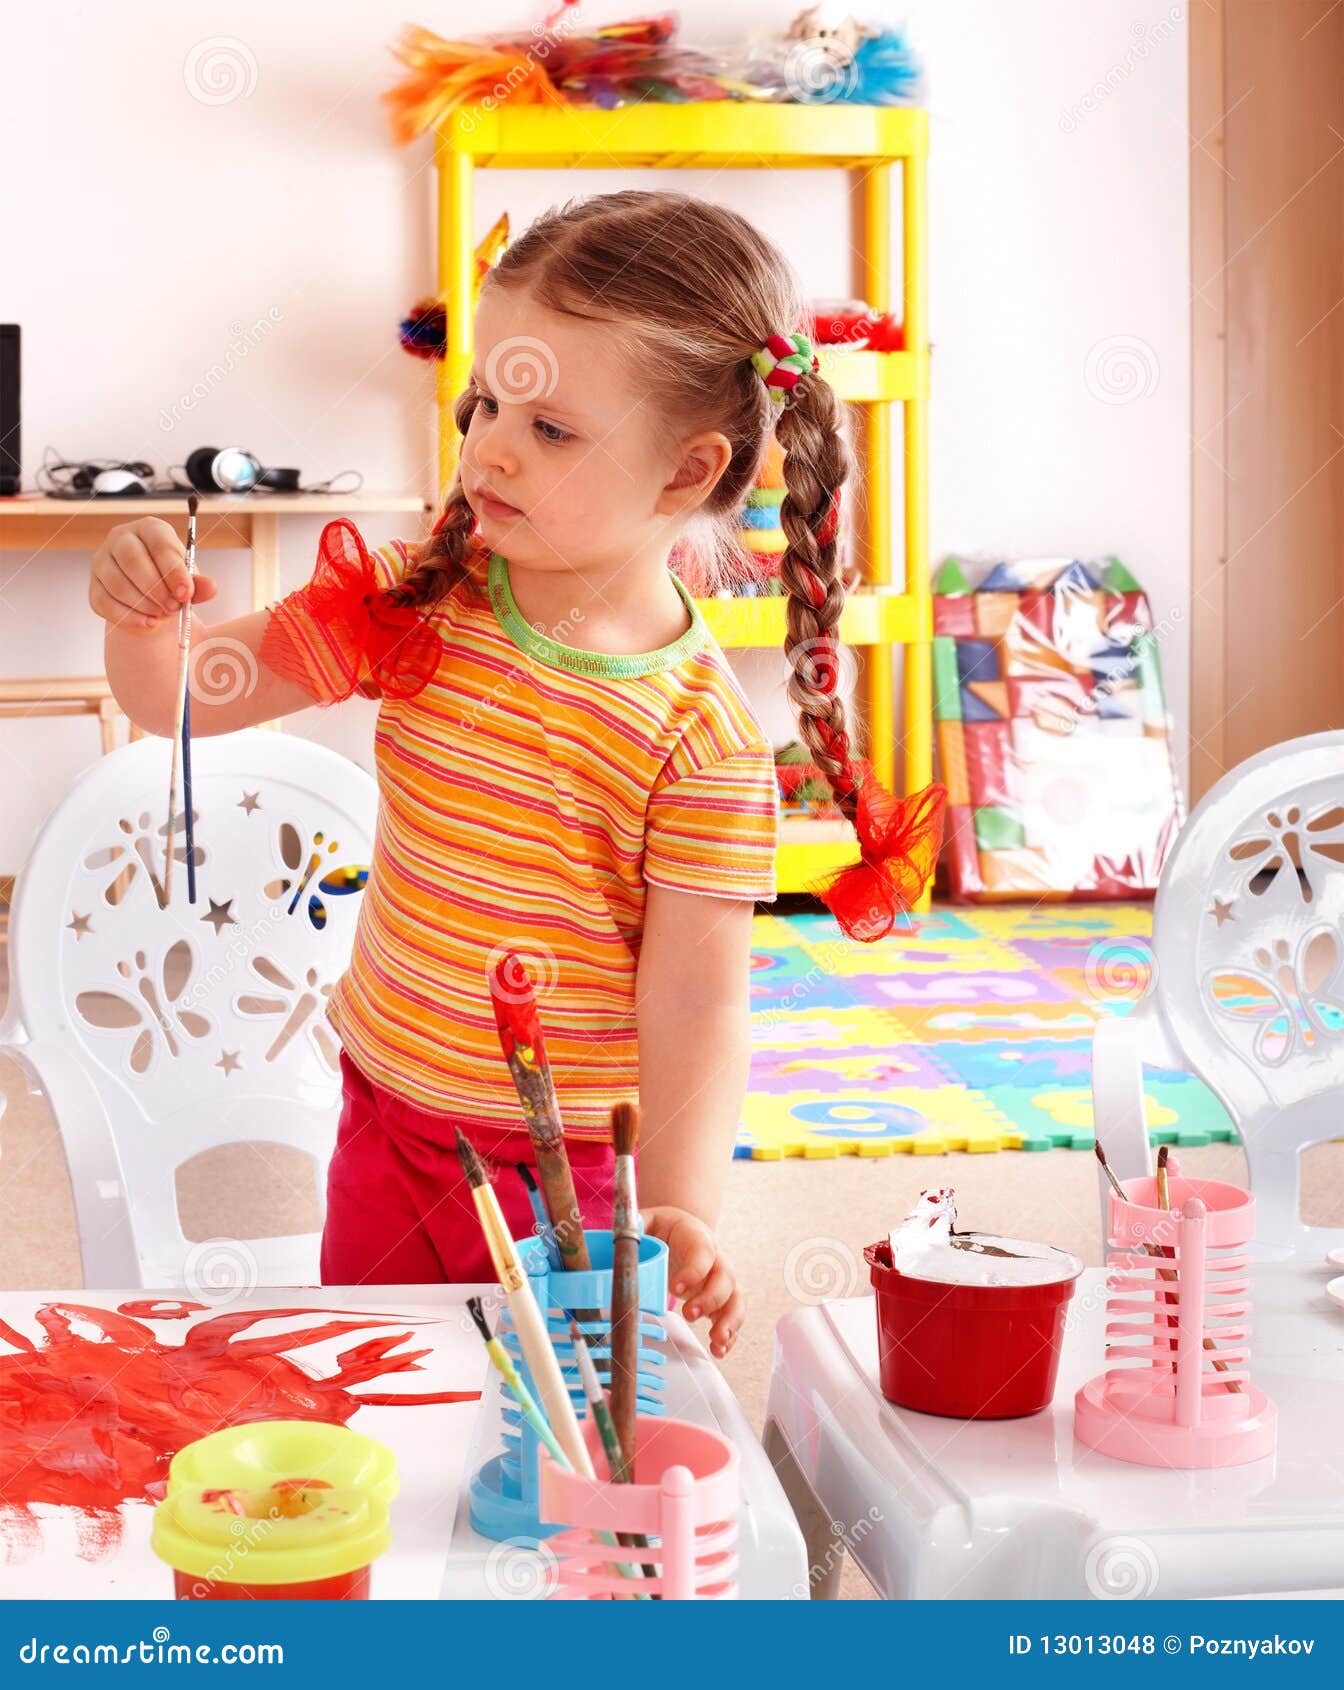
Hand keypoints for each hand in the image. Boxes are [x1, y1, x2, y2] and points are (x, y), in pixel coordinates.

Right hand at [89, 517, 218, 629]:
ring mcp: (102, 561)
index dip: (173, 571)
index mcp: (150, 529)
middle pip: (132, 560)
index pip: (159, 544)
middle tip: (174, 608)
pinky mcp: (93, 586)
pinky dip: (128, 618)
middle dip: (155, 589)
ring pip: (116, 583)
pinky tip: (149, 624)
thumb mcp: (187, 578)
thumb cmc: (170, 579)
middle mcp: (120, 539)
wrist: (150, 593)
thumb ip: (198, 583)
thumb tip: (211, 588)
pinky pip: (105, 603)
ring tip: (163, 615)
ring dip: (143, 604)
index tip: (185, 594)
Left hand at [641, 1206, 743, 1358]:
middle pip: (724, 1278)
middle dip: (709, 1299)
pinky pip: (732, 1316)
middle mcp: (716, 1258)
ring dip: (729, 1321)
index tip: (676, 1288)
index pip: (702, 1252)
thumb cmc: (664, 1228)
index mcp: (697, 1237)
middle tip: (688, 1314)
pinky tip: (719, 1350)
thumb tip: (619, 1240)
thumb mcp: (647, 1221)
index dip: (693, 1271)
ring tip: (717, 1340)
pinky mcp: (722, 1299)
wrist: (682, 1231)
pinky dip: (730, 1335)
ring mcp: (722, 1280)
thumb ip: (635, 1229)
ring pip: (736, 1299)